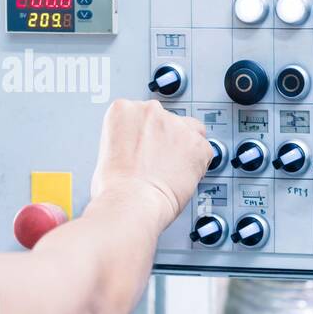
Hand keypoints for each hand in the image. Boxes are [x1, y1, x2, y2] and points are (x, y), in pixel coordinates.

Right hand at [90, 99, 210, 233]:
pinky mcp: (198, 142)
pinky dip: (198, 164)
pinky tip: (183, 178)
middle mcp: (151, 110)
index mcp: (123, 109)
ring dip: (183, 148)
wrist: (131, 203)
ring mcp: (176, 124)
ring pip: (189, 131)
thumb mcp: (108, 151)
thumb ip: (127, 140)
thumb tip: (140, 148)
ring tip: (171, 172)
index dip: (145, 135)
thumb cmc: (115, 187)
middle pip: (166, 119)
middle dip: (164, 139)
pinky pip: (204, 151)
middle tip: (157, 163)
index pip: (142, 114)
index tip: (143, 149)